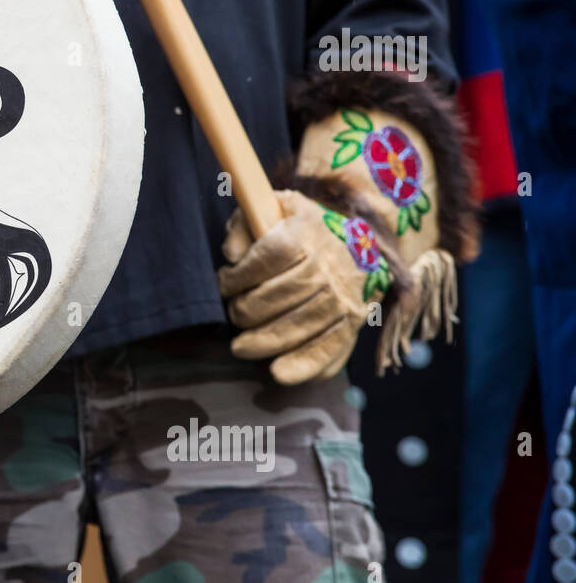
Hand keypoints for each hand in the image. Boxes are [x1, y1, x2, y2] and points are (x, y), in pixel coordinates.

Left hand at [218, 190, 390, 385]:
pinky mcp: (354, 320)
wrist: (357, 239)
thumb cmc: (299, 227)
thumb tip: (232, 255)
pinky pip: (334, 346)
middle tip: (234, 314)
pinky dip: (306, 364)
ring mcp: (345, 294)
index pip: (272, 255)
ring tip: (241, 348)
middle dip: (248, 310)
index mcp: (308, 232)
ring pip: (304, 324)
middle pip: (285, 294)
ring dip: (267, 341)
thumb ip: (243, 224)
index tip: (225, 282)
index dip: (241, 274)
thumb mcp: (272, 208)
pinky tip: (280, 374)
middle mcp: (329, 264)